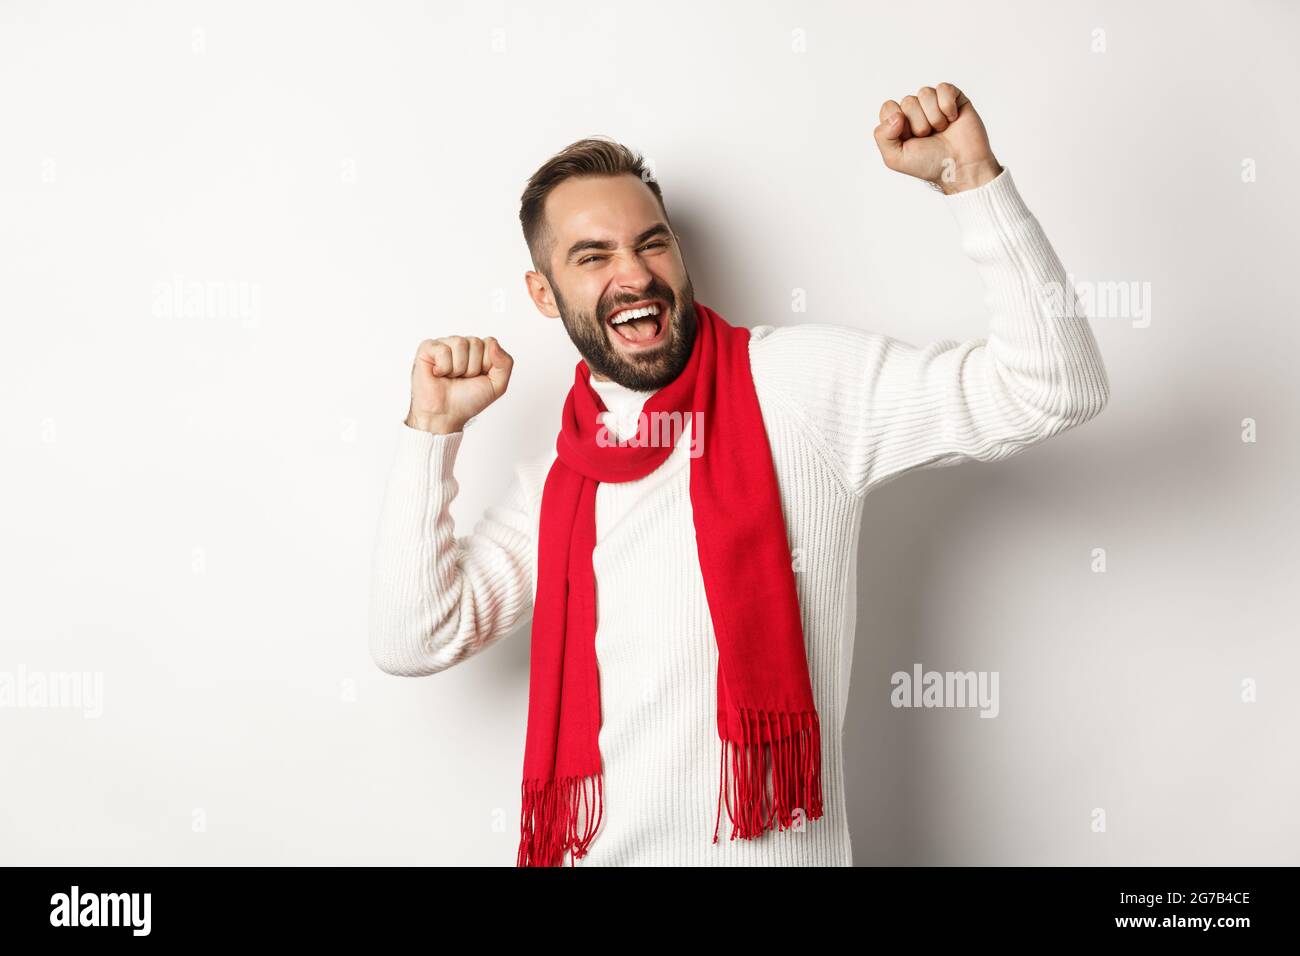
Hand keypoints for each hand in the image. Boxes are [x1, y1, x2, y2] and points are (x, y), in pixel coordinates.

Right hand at [406, 335, 512, 433]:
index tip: (477, 378)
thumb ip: (505, 363)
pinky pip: (443, 350)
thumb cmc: (468, 400)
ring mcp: (444, 344)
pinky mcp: (428, 348)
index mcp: (478, 350)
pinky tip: (438, 374)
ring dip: (458, 368)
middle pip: (475, 343)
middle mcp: (462, 344)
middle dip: (472, 368)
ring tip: (451, 377)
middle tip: (462, 379)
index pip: (490, 343)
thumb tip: (493, 343)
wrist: (446, 415)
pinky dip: (443, 368)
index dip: (486, 365)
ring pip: (460, 344)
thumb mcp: (497, 385)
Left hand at [872, 83, 1001, 193]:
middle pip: (908, 101)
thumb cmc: (928, 164)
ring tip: (941, 130)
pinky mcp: (953, 97)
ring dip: (934, 117)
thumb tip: (896, 115)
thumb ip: (882, 137)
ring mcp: (934, 103)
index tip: (909, 139)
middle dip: (919, 124)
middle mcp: (915, 110)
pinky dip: (948, 107)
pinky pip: (944, 88)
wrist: (960, 167)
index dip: (898, 125)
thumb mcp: (895, 158)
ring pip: (925, 93)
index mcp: (898, 122)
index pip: (888, 108)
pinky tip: (953, 119)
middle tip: (929, 137)